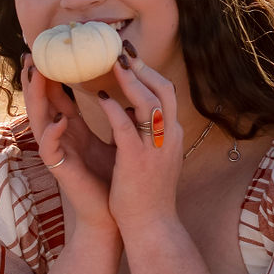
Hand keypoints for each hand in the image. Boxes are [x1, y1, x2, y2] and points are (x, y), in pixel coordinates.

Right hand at [22, 57, 117, 237]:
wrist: (112, 213)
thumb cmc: (112, 177)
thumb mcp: (112, 137)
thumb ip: (108, 114)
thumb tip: (116, 87)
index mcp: (71, 127)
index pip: (56, 94)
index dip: (51, 72)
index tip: (48, 48)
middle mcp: (60, 136)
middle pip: (42, 101)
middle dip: (36, 78)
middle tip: (31, 54)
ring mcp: (58, 152)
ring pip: (40, 119)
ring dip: (36, 97)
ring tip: (37, 74)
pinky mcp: (60, 169)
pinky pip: (52, 148)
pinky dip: (54, 133)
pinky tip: (60, 120)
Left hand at [95, 54, 185, 236]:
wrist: (150, 224)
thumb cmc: (146, 191)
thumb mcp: (150, 155)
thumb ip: (144, 131)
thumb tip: (132, 109)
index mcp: (171, 135)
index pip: (166, 93)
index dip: (149, 72)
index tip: (131, 56)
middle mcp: (168, 137)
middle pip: (163, 90)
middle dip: (143, 67)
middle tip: (122, 49)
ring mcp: (155, 148)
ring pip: (149, 103)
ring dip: (131, 80)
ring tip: (113, 62)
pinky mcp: (137, 160)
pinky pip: (127, 127)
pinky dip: (116, 110)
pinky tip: (103, 98)